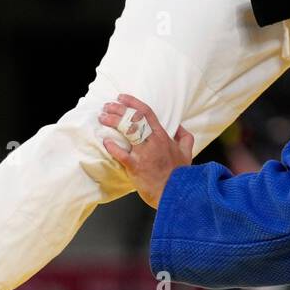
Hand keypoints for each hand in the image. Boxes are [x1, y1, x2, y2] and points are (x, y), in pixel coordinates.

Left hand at [98, 94, 194, 208]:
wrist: (177, 192)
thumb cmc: (180, 173)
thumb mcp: (187, 152)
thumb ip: (184, 137)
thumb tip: (180, 127)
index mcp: (162, 136)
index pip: (146, 113)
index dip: (133, 103)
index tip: (121, 97)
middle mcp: (152, 141)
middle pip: (133, 119)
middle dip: (118, 110)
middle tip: (107, 106)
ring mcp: (144, 154)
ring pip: (127, 132)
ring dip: (113, 122)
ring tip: (102, 118)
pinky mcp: (136, 167)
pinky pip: (121, 154)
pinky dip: (112, 147)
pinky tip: (105, 141)